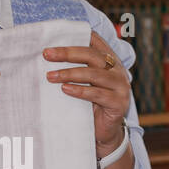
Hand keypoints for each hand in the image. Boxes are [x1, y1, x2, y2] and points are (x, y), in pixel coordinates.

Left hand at [43, 32, 128, 152]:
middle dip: (67, 53)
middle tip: (47, 54)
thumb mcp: (84, 84)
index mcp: (110, 61)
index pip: (95, 42)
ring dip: (69, 73)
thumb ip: (75, 69)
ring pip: (93, 74)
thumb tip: (49, 56)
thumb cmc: (90, 105)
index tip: (56, 36)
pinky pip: (97, 94)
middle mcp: (117, 70)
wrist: (104, 133)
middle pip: (92, 55)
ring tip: (50, 76)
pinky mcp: (119, 102)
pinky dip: (80, 91)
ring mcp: (121, 86)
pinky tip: (65, 89)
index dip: (78, 35)